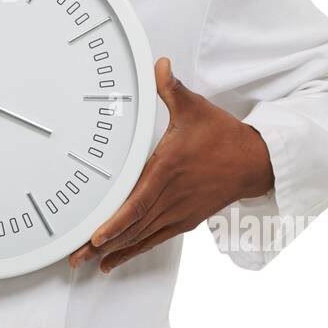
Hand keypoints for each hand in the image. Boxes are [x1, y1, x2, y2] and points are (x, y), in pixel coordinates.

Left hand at [69, 57, 273, 272]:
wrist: (253, 161)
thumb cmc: (222, 136)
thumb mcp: (194, 107)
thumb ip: (171, 88)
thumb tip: (159, 64)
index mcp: (167, 169)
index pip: (136, 202)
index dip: (115, 222)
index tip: (94, 237)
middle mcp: (170, 196)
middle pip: (131, 226)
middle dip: (101, 244)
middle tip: (74, 257)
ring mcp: (178, 211)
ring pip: (141, 237)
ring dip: (114, 252)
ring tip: (87, 263)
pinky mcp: (185, 220)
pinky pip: (155, 239)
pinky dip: (134, 251)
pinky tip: (115, 260)